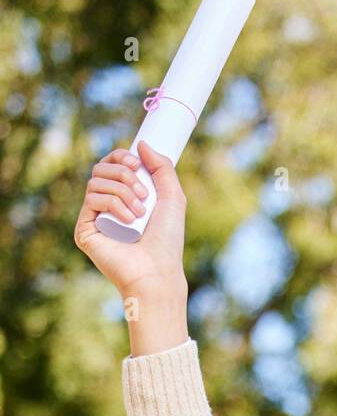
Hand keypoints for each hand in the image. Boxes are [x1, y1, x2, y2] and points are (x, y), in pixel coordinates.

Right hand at [73, 140, 187, 301]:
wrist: (158, 271)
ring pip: (96, 182)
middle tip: (143, 194)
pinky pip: (92, 199)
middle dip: (124, 174)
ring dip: (122, 191)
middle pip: (101, 168)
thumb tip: (140, 144)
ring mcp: (94, 218)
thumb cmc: (168, 241)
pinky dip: (113, 204)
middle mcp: (107, 206)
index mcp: (124, 196)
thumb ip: (162, 167)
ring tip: (140, 213)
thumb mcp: (173, 197)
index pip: (112, 164)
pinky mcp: (84, 230)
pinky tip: (129, 220)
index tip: (137, 163)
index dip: (121, 156)